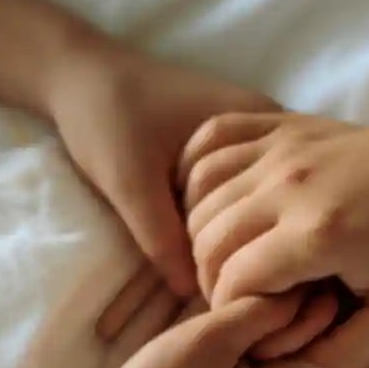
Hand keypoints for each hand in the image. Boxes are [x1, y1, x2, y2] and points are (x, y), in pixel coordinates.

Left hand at [45, 43, 279, 295]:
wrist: (75, 73)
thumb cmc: (107, 115)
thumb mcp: (131, 181)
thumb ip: (161, 238)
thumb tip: (194, 294)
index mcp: (264, 121)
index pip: (293, 192)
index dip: (279, 240)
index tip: (263, 287)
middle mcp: (270, 127)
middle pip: (278, 200)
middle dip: (261, 242)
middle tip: (244, 294)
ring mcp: (251, 137)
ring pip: (256, 200)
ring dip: (241, 233)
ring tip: (228, 278)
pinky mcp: (228, 149)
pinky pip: (237, 193)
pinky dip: (225, 219)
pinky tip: (212, 251)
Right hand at [82, 295, 331, 367]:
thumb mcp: (209, 344)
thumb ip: (262, 315)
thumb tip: (314, 297)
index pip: (317, 324)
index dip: (296, 287)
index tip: (265, 265)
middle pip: (292, 340)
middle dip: (269, 307)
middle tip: (230, 283)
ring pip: (260, 355)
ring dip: (241, 328)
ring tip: (210, 302)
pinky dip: (222, 352)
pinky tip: (196, 336)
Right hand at [178, 112, 368, 367]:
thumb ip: (349, 356)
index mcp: (319, 234)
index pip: (232, 280)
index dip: (230, 309)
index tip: (253, 317)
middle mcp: (291, 185)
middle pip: (207, 238)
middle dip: (212, 275)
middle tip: (241, 291)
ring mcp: (284, 148)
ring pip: (200, 193)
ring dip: (203, 230)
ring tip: (232, 253)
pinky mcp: (283, 124)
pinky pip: (210, 141)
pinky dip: (199, 173)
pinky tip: (216, 200)